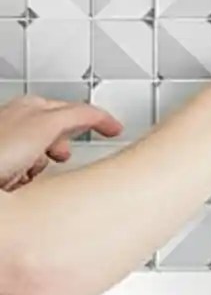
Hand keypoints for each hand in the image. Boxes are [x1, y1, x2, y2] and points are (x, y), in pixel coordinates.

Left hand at [0, 96, 123, 191]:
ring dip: (41, 168)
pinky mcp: (2, 169)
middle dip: (62, 148)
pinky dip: (27, 181)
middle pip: (57, 134)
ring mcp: (9, 146)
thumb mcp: (46, 125)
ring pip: (40, 158)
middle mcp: (18, 123)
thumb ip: (78, 116)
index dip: (99, 120)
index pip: (75, 110)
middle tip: (66, 158)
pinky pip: (26, 176)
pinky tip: (20, 187)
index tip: (115, 129)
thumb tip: (103, 117)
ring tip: (33, 177)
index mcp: (31, 108)